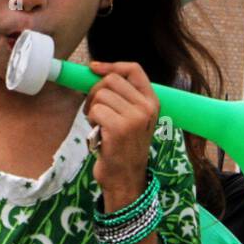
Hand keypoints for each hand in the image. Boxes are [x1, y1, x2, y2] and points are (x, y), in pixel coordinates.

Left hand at [84, 60, 159, 210]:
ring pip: (100, 95)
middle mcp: (147, 108)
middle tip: (94, 110)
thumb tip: (97, 72)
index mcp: (152, 102)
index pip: (134, 70)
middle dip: (96, 92)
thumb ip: (124, 97)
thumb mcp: (133, 119)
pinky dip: (91, 120)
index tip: (94, 68)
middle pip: (111, 80)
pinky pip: (96, 110)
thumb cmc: (123, 148)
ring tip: (99, 125)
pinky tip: (98, 133)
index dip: (111, 65)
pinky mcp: (120, 128)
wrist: (125, 178)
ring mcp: (135, 117)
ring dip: (92, 109)